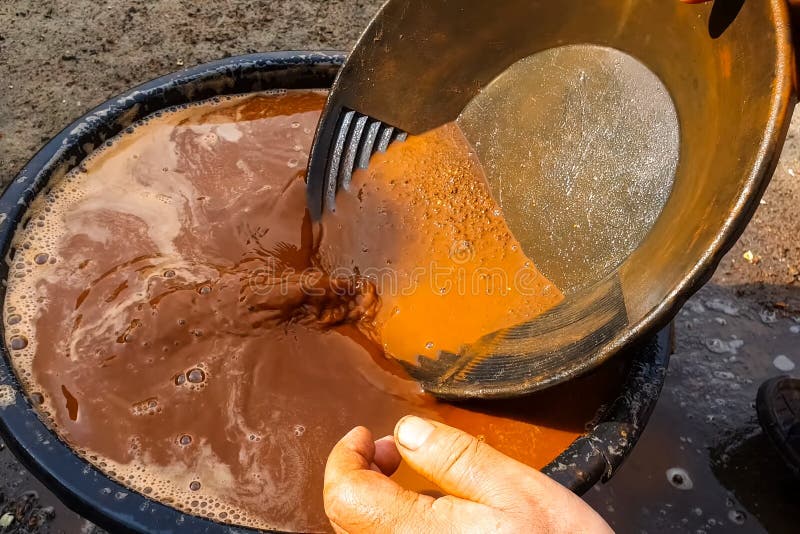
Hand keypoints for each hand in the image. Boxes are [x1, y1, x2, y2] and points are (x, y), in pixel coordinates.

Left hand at [324, 416, 612, 532]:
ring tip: (409, 478)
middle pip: (347, 517)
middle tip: (393, 450)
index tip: (365, 434)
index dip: (346, 456)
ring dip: (374, 497)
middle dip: (361, 472)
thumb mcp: (518, 490)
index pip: (347, 494)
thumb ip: (456, 457)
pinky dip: (390, 521)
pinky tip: (423, 512)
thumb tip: (406, 431)